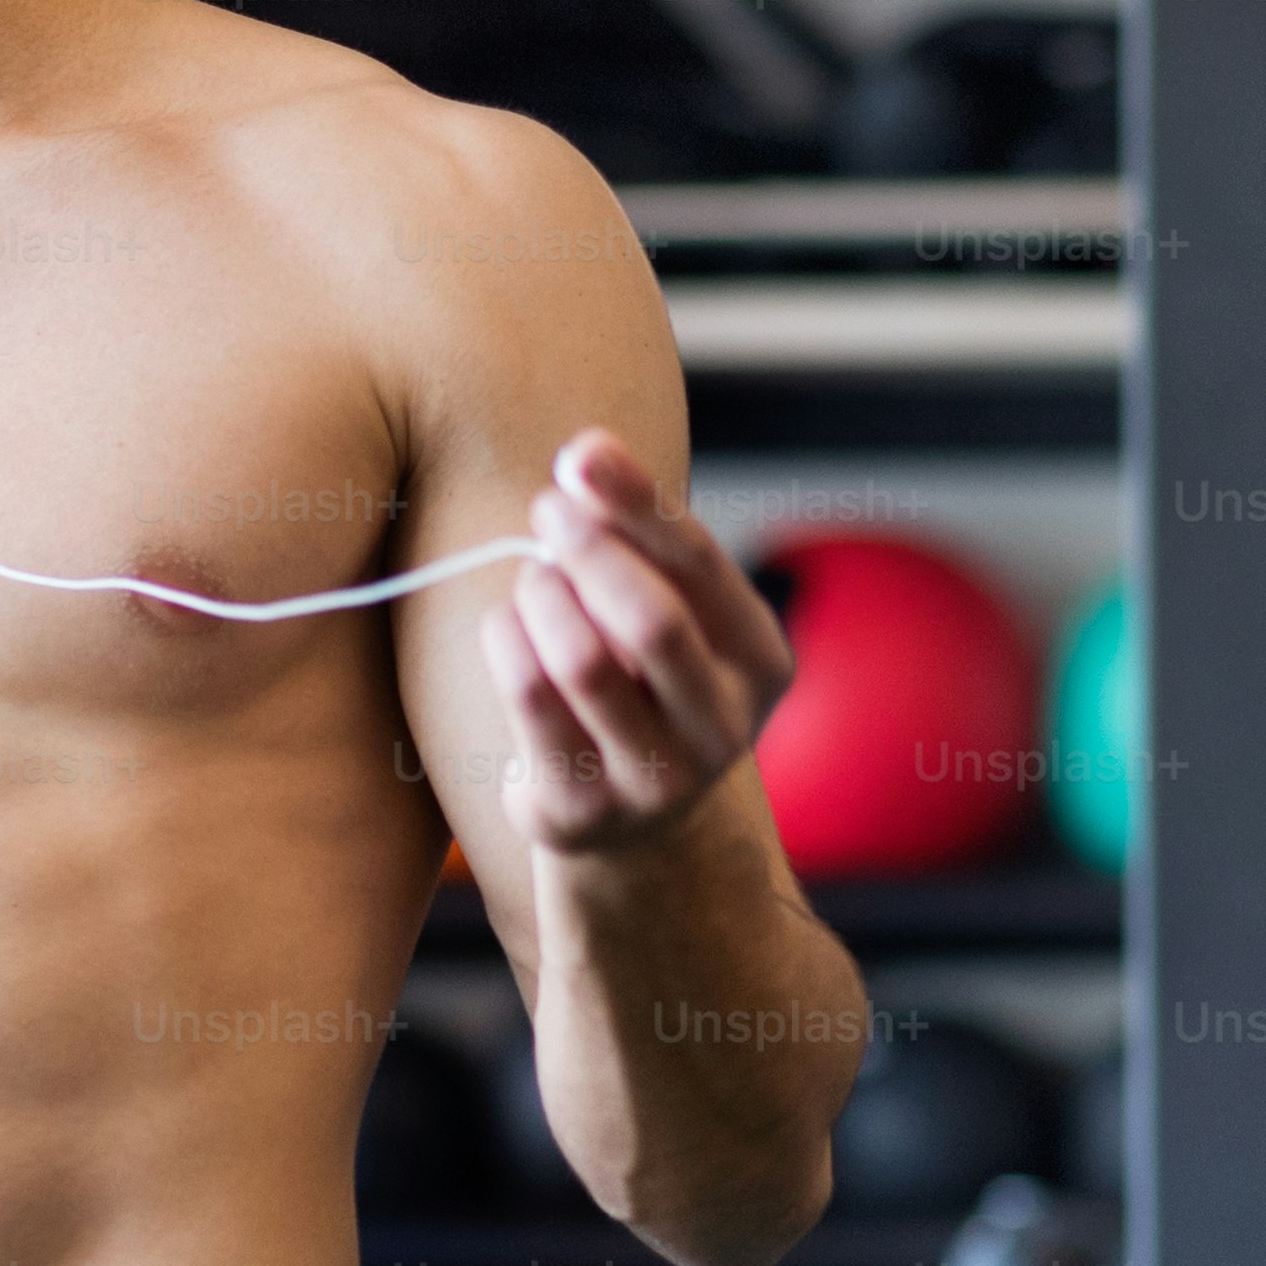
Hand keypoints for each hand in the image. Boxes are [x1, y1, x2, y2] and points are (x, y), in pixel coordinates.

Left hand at [484, 430, 794, 855]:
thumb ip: (636, 529)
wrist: (625, 813)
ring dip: (542, 595)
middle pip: (653, 619)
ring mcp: (656, 779)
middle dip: (589, 548)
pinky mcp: (582, 809)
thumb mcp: (665, 602)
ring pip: (584, 661)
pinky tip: (506, 625)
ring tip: (533, 577)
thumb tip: (585, 452)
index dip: (637, 501)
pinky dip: (506, 640)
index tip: (581, 453)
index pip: (701, 564)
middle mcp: (723, 729)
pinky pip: (529, 700)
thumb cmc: (642, 673)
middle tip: (547, 509)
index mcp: (759, 661)